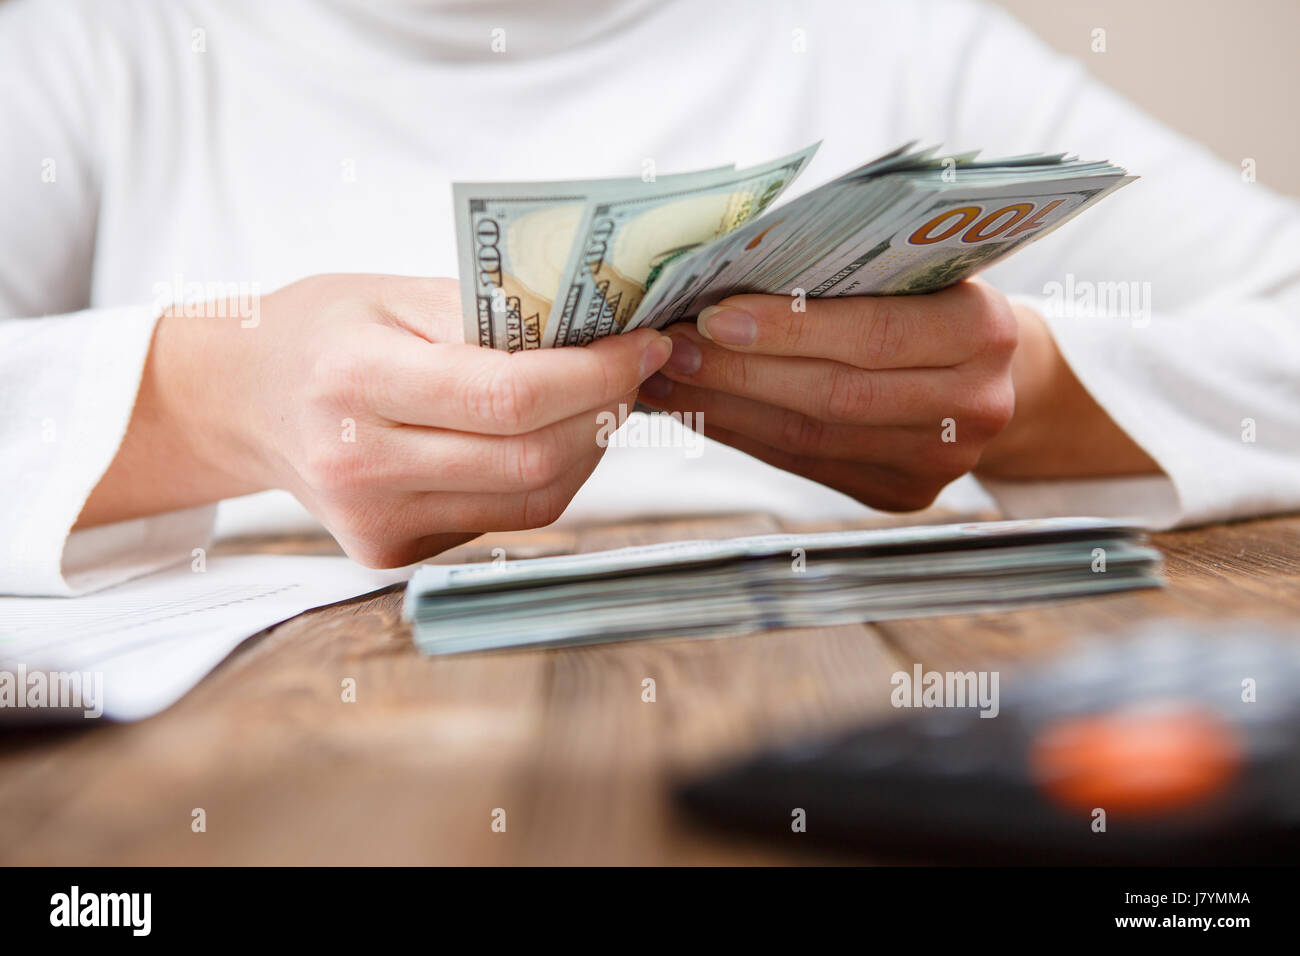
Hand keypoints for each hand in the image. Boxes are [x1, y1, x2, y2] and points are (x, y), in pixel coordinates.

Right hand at [78, 274, 672, 565]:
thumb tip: (597, 329)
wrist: (242, 399)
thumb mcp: (395, 292)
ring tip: (594, 400)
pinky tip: (539, 437)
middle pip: (531, 459)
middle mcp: (361, 466)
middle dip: (605, 412)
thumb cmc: (322, 331)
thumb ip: (490, 313)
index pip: (511, 396)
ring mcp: (374, 523)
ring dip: (585, 448)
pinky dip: (541, 478)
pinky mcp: (388, 553)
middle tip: (631, 371)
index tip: (645, 345)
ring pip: (531, 501)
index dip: (597, 374)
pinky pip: (501, 520)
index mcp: (356, 382)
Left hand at [639, 280, 1017, 510]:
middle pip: (834, 394)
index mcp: (985, 331)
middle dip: (741, 371)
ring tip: (668, 378)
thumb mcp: (917, 271)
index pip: (874, 332)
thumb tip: (724, 273)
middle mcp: (973, 405)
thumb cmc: (935, 300)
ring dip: (728, 407)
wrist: (992, 372)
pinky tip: (702, 407)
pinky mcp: (903, 493)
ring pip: (810, 438)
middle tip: (671, 349)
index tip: (713, 315)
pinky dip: (745, 434)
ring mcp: (939, 461)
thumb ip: (849, 272)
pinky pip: (805, 464)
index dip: (790, 328)